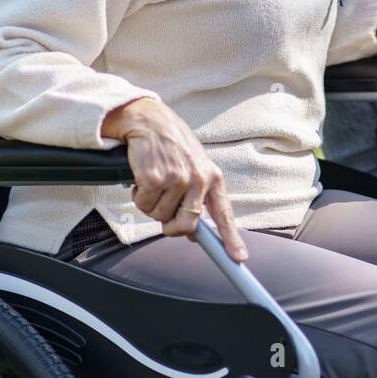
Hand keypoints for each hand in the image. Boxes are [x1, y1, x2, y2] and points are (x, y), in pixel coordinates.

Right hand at [100, 97, 247, 261]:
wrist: (150, 120)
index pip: (224, 213)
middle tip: (162, 210)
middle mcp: (199, 179)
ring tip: (154, 181)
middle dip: (171, 226)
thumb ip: (196, 197)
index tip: (238, 258)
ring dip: (151, 204)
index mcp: (212, 177)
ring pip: (160, 216)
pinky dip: (138, 196)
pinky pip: (143, 204)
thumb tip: (192, 233)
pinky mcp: (155, 178)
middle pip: (186, 225)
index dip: (231, 238)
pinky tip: (142, 177)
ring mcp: (177, 178)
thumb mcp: (193, 166)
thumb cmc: (171, 145)